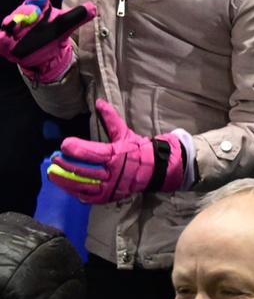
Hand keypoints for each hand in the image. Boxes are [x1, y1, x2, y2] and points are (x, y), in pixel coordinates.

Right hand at [0, 0, 94, 84]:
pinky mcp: (6, 42)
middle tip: (32, 13)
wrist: (45, 54)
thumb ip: (78, 16)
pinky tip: (4, 38)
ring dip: (11, 23)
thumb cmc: (53, 34)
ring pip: (9, 23)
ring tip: (13, 24)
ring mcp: (14, 28)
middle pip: (22, 10)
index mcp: (39, 8)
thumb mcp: (66, 26)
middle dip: (26, 11)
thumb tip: (93, 7)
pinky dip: (2, 38)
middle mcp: (24, 16)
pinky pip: (2, 38)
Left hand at [48, 100, 189, 204]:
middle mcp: (113, 173)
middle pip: (84, 170)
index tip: (64, 144)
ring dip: (65, 180)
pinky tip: (66, 185)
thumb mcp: (125, 132)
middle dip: (66, 164)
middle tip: (55, 158)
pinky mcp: (108, 197)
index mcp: (116, 155)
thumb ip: (111, 118)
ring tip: (53, 174)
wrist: (155, 170)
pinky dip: (75, 191)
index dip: (76, 149)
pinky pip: (87, 196)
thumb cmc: (137, 149)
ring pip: (82, 185)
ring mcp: (110, 187)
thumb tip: (99, 102)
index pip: (92, 153)